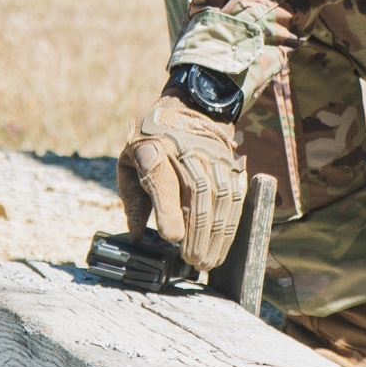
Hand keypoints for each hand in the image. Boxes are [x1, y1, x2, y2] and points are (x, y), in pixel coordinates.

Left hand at [116, 93, 245, 271]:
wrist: (191, 106)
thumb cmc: (153, 140)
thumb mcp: (130, 160)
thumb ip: (132, 198)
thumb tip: (136, 236)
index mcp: (152, 147)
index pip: (162, 177)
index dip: (168, 208)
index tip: (171, 237)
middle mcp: (186, 149)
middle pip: (197, 191)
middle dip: (197, 231)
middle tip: (192, 260)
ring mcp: (213, 155)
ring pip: (220, 196)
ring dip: (216, 233)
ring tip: (207, 260)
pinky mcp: (231, 163)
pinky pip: (236, 195)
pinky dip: (231, 223)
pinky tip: (223, 244)